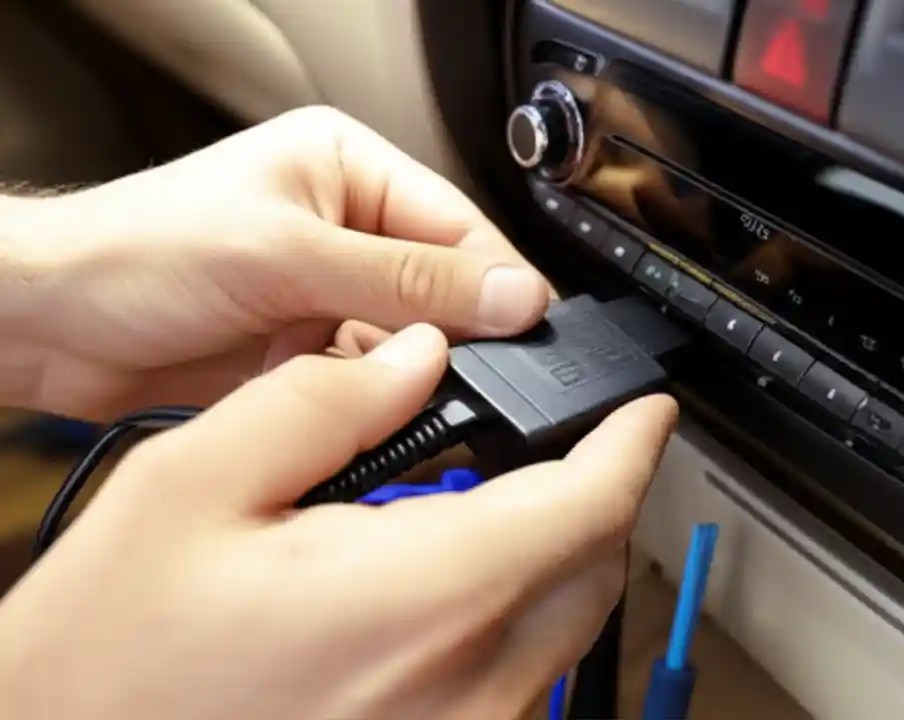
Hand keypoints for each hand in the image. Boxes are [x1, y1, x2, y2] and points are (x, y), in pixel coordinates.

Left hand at [0, 106, 550, 420]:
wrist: (51, 327)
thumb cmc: (136, 255)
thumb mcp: (286, 255)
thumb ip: (406, 279)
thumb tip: (510, 295)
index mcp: (350, 167)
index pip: (458, 225)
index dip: (493, 282)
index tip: (523, 332)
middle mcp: (347, 225)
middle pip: (443, 286)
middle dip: (450, 333)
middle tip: (459, 371)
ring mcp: (329, 290)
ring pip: (412, 340)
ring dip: (403, 370)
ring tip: (386, 387)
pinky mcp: (309, 346)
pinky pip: (372, 377)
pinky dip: (371, 397)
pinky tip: (355, 405)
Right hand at [0, 324, 678, 718]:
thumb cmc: (107, 660)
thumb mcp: (191, 489)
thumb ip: (321, 406)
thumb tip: (412, 361)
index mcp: (420, 598)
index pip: (586, 506)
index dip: (630, 445)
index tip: (643, 410)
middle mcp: (462, 682)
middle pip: (592, 569)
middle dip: (598, 494)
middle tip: (574, 444)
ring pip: (564, 630)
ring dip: (560, 554)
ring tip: (506, 500)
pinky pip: (519, 681)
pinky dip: (518, 615)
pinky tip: (453, 585)